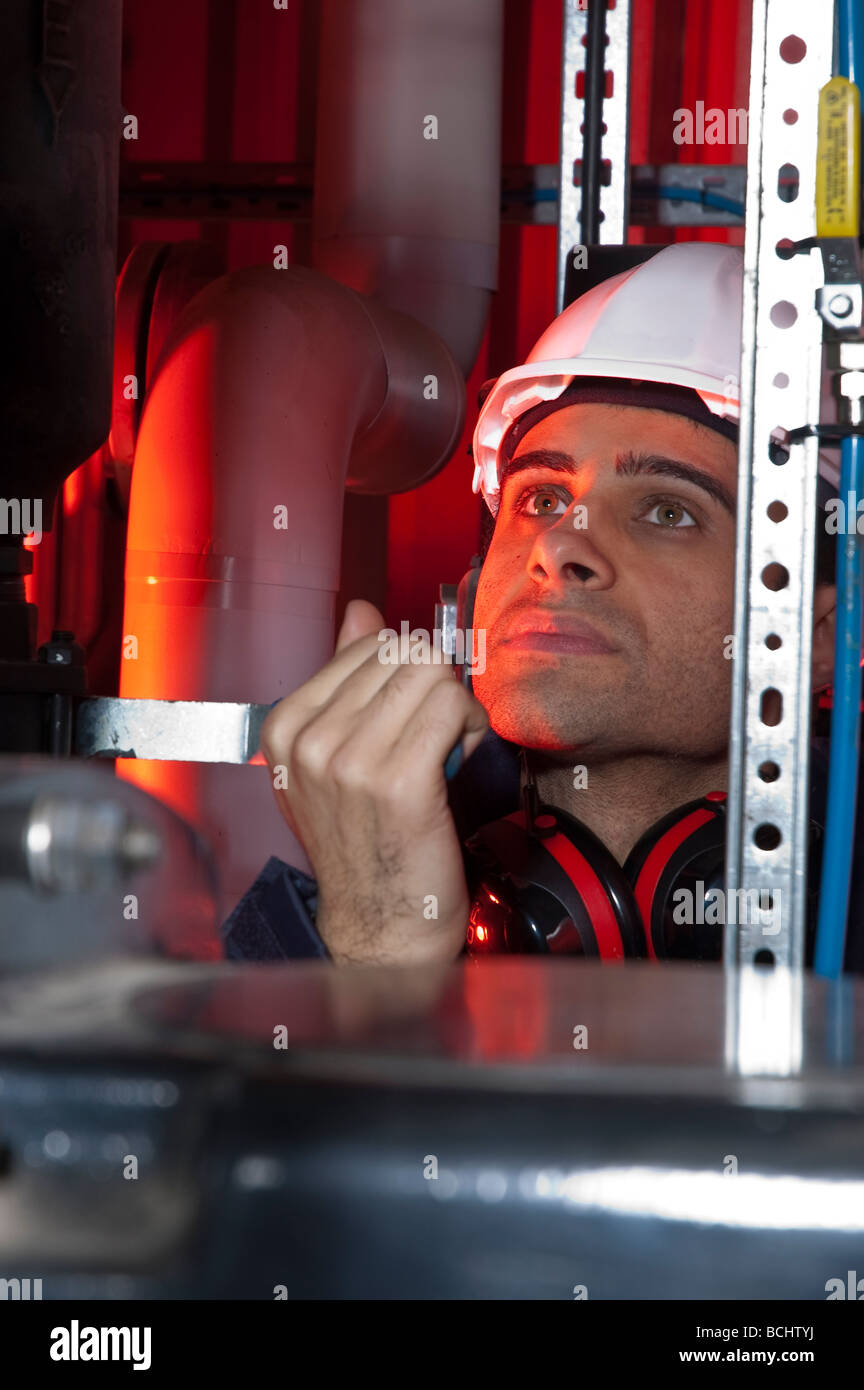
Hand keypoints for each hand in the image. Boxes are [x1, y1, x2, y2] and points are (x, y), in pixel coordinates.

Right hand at [260, 599, 488, 964]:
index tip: (414, 712)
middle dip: (435, 681)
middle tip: (442, 727)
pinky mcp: (399, 783)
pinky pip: (451, 707)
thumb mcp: (331, 757)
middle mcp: (310, 741)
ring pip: (431, 673)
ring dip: (456, 704)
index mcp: (285, 727)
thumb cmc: (365, 843)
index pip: (368, 644)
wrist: (382, 926)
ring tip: (451, 744)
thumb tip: (360, 611)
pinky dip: (471, 725)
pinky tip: (463, 755)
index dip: (406, 671)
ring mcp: (350, 762)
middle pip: (402, 652)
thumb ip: (344, 679)